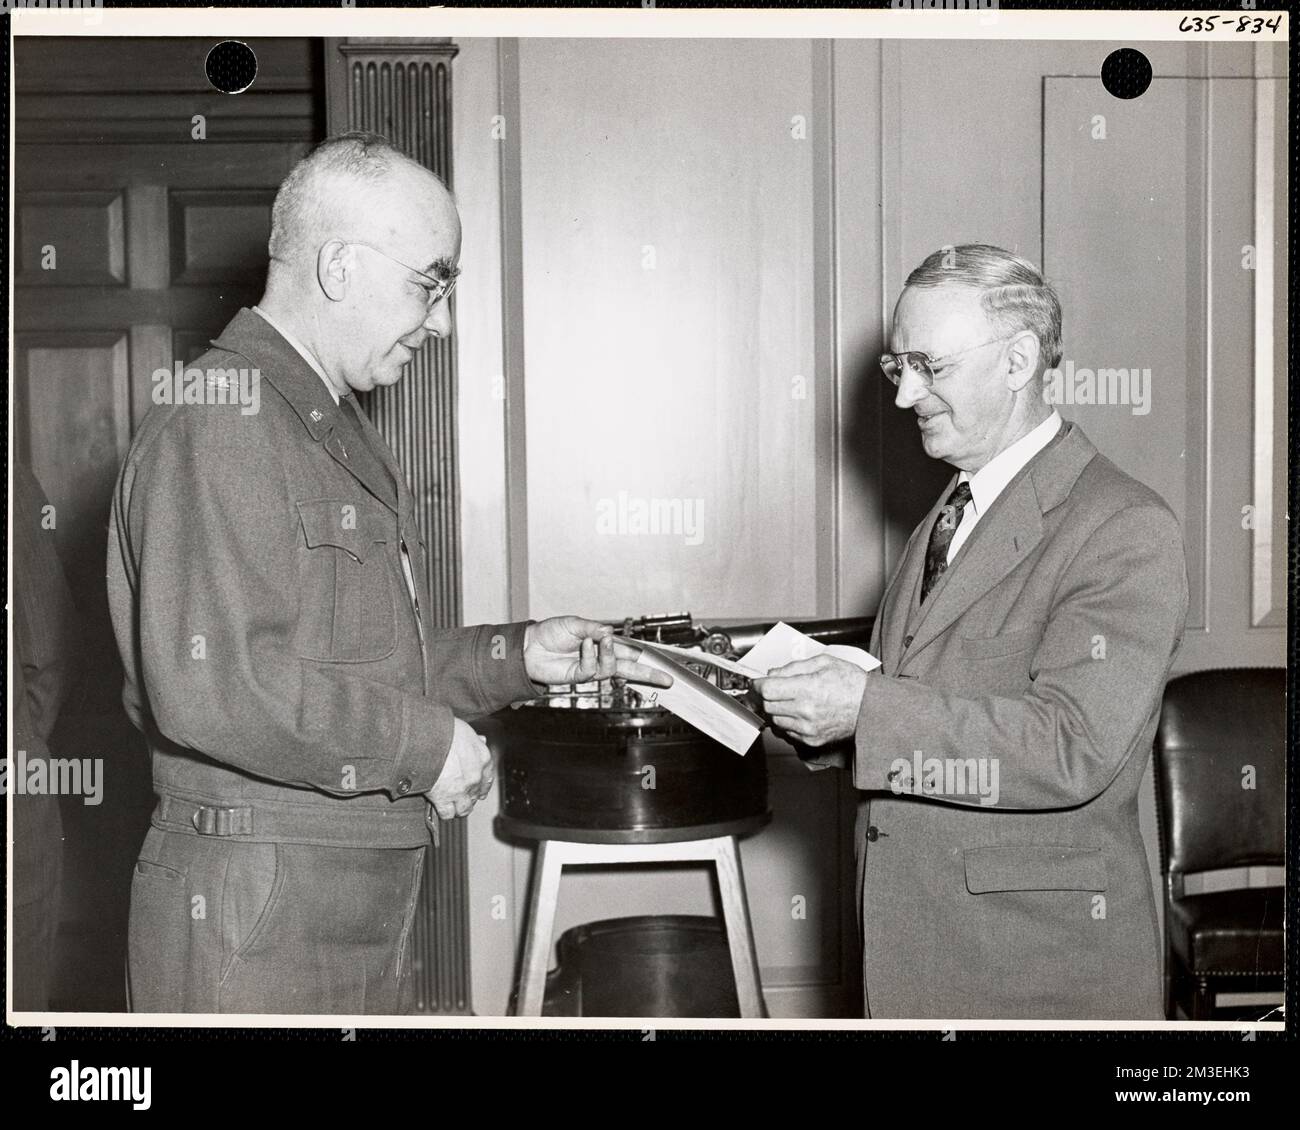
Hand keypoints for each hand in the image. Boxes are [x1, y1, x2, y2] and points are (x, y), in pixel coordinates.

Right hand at [428, 719, 494, 819]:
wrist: (427, 738)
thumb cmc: (444, 730)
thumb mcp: (466, 730)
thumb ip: (474, 740)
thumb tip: (481, 740)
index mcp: (483, 758)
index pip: (487, 779)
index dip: (481, 786)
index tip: (478, 790)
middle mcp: (475, 777)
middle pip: (476, 796)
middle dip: (468, 796)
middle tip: (460, 795)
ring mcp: (461, 790)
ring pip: (465, 809)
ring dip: (458, 808)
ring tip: (451, 805)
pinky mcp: (444, 799)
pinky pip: (447, 814)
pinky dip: (443, 812)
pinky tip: (439, 806)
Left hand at [523, 616, 671, 687]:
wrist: (529, 646)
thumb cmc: (549, 633)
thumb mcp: (574, 623)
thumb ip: (593, 629)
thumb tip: (609, 633)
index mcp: (602, 644)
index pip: (628, 651)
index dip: (644, 658)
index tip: (662, 664)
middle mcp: (599, 658)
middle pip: (629, 668)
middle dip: (648, 674)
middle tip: (666, 680)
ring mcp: (589, 668)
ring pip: (612, 668)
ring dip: (609, 653)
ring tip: (600, 640)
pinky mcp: (578, 676)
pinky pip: (592, 669)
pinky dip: (590, 654)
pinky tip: (583, 645)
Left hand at [751, 654, 867, 746]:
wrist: (871, 708)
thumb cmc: (851, 683)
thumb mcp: (824, 662)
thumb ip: (793, 667)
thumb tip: (771, 673)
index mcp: (808, 688)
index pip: (768, 690)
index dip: (758, 684)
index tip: (758, 681)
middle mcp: (806, 711)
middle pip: (768, 705)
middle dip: (766, 696)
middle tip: (772, 689)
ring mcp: (808, 728)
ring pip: (774, 720)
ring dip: (775, 709)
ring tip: (788, 700)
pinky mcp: (811, 740)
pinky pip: (787, 732)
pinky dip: (786, 722)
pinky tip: (797, 712)